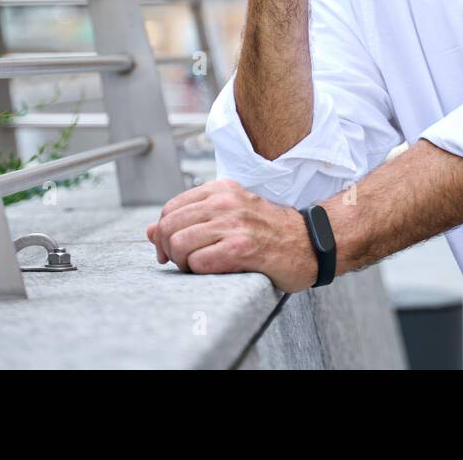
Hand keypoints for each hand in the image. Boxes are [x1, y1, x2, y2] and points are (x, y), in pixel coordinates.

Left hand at [144, 179, 319, 293]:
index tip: (172, 250)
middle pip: (168, 226)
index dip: (163, 233)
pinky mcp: (242, 249)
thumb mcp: (231, 215)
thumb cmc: (272, 232)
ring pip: (178, 244)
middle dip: (168, 250)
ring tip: (201, 267)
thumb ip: (191, 219)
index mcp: (222, 190)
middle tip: (185, 263)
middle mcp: (226, 202)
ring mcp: (234, 224)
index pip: (170, 209)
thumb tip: (149, 231)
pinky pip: (198, 263)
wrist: (312, 244)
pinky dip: (199, 272)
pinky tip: (216, 271)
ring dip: (183, 263)